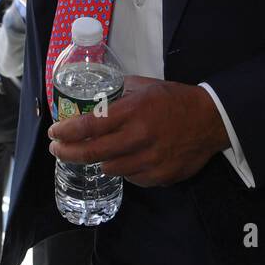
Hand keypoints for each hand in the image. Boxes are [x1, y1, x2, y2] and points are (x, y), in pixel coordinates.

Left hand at [47, 76, 228, 186]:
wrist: (211, 120)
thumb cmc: (176, 100)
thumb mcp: (146, 86)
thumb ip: (118, 91)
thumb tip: (93, 96)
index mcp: (134, 112)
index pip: (89, 126)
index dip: (66, 132)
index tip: (54, 133)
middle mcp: (139, 138)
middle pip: (93, 153)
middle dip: (68, 153)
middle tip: (57, 150)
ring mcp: (150, 160)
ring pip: (110, 169)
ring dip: (98, 161)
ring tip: (94, 153)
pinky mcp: (160, 176)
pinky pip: (131, 178)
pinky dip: (123, 169)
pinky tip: (125, 159)